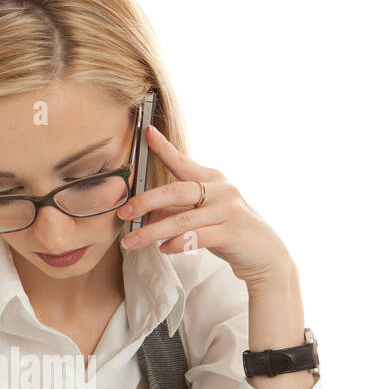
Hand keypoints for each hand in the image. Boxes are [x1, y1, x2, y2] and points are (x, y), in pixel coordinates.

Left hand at [117, 124, 294, 285]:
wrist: (266, 255)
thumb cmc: (231, 232)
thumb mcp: (204, 216)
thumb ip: (178, 211)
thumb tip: (146, 213)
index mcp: (213, 179)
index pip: (183, 162)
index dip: (164, 147)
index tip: (145, 132)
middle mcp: (222, 190)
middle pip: (176, 191)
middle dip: (145, 201)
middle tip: (122, 212)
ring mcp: (228, 211)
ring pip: (182, 220)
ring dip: (152, 232)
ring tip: (131, 242)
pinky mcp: (232, 233)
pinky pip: (197, 237)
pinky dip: (176, 244)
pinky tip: (164, 249)